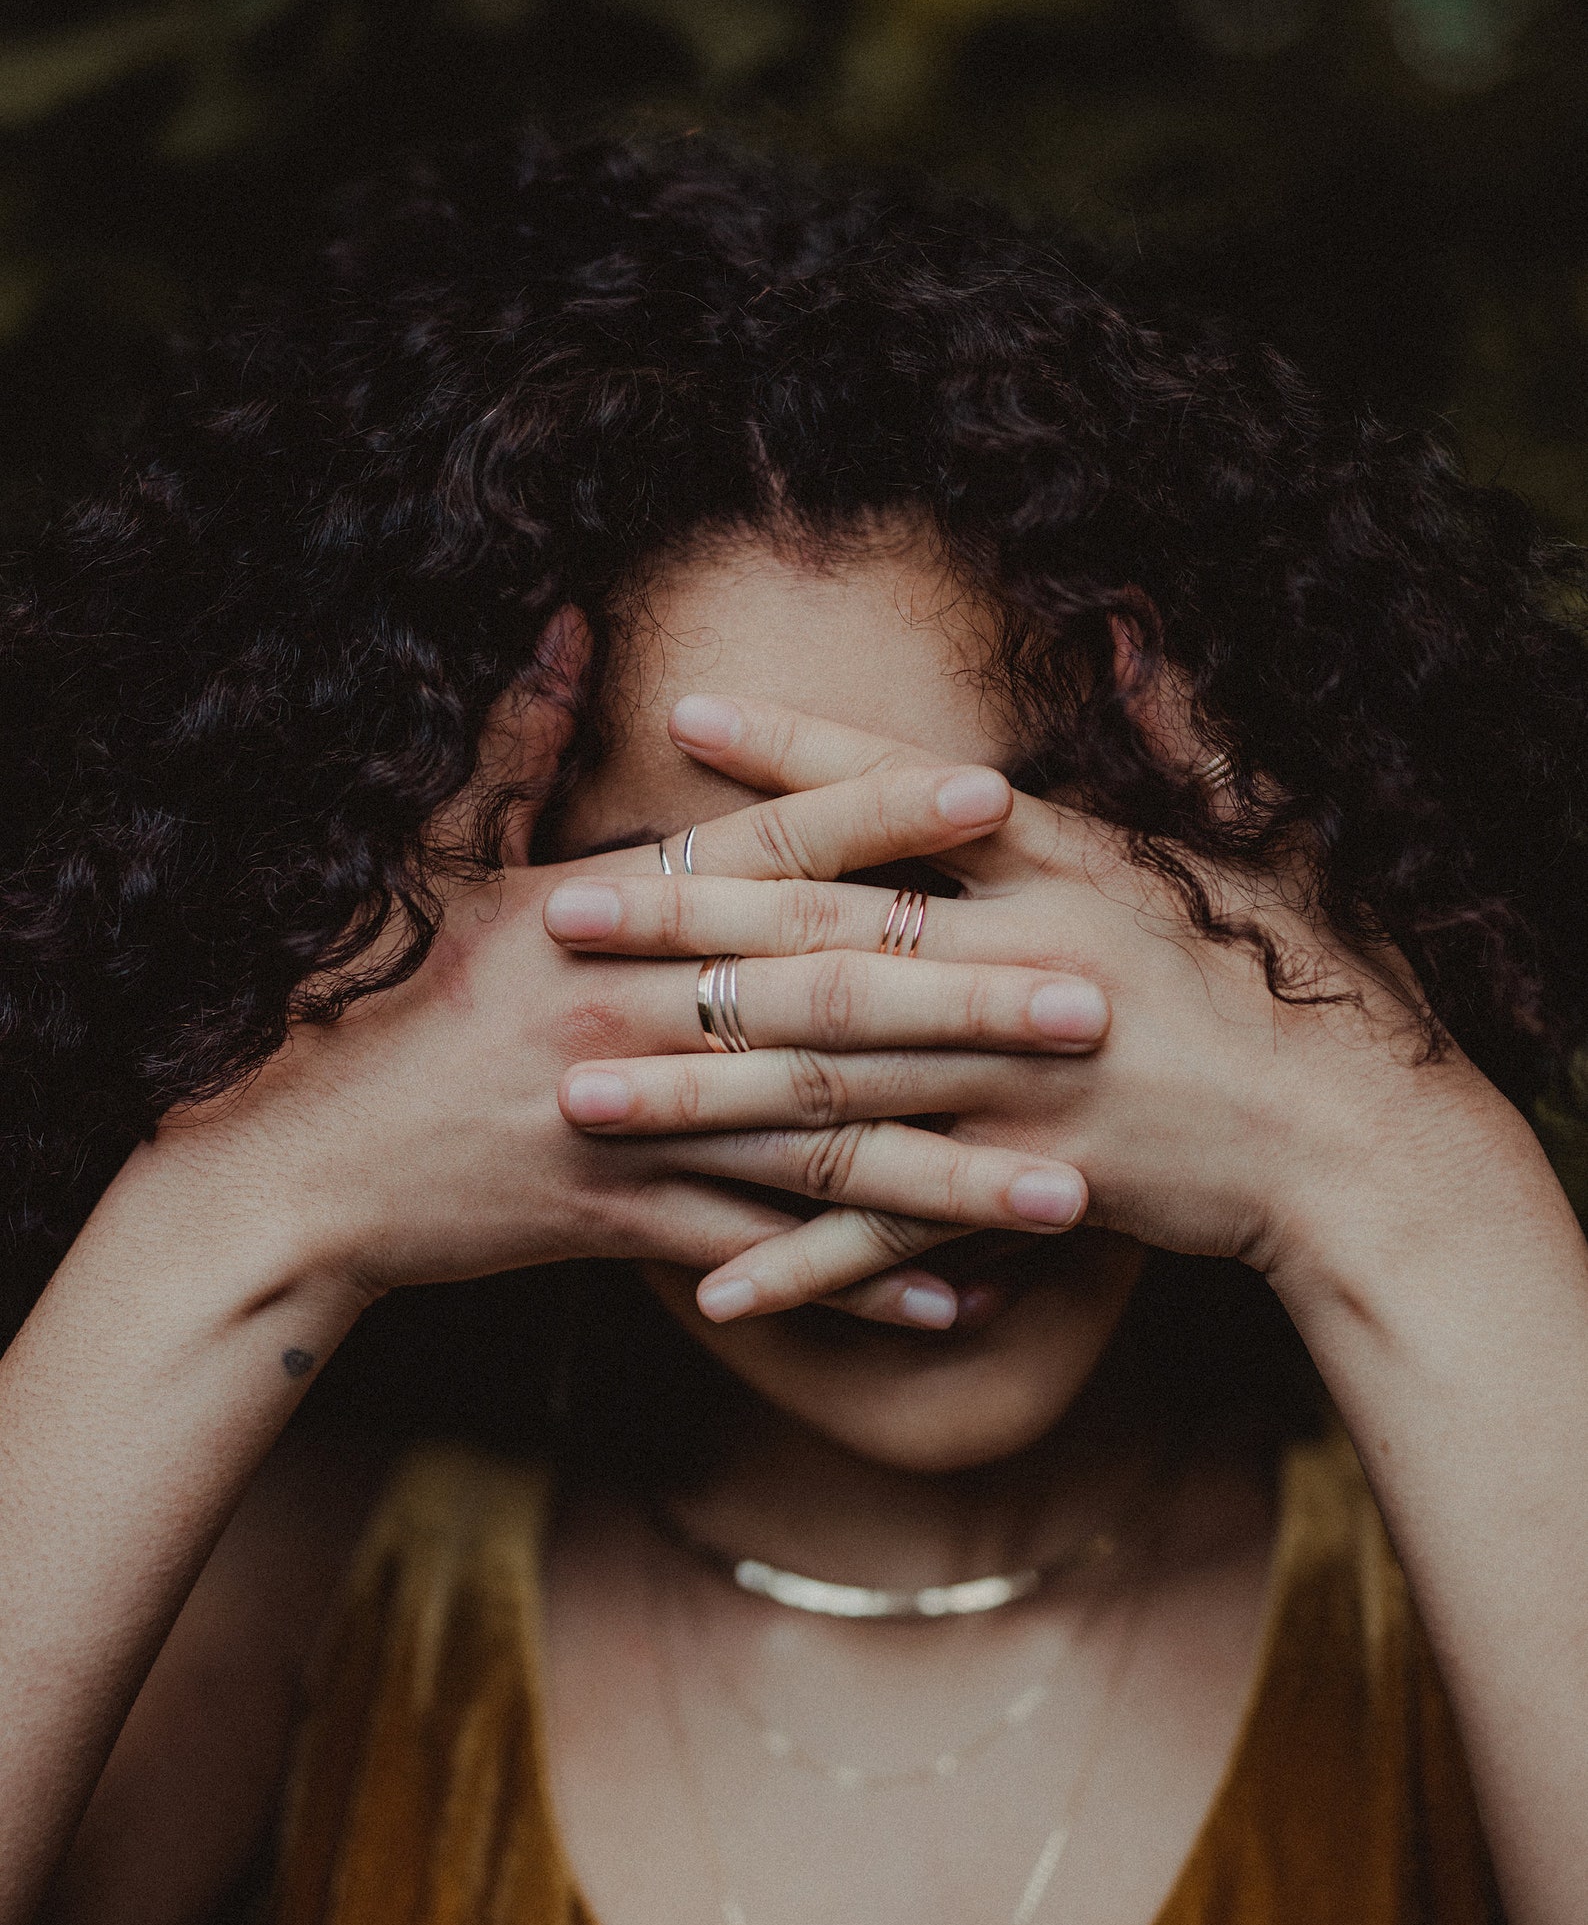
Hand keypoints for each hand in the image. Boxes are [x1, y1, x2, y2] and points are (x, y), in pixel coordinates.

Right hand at [152, 748, 1106, 1320]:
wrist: (294, 1166)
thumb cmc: (368, 999)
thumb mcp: (437, 861)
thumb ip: (518, 743)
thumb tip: (574, 625)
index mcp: (599, 911)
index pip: (766, 850)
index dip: (882, 815)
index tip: (999, 796)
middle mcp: (628, 1008)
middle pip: (825, 1002)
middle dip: (969, 1004)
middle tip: (1095, 1006)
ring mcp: (625, 1121)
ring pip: (815, 1149)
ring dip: (951, 1172)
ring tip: (1069, 1189)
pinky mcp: (611, 1222)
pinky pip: (755, 1255)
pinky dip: (851, 1280)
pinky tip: (951, 1300)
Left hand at [548, 695, 1515, 1317]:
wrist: (1353, 1137)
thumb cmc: (1296, 976)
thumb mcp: (1243, 839)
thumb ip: (1171, 735)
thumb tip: (1134, 628)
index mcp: (1061, 873)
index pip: (903, 798)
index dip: (792, 755)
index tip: (682, 719)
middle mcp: (1022, 970)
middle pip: (826, 942)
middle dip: (686, 930)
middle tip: (565, 915)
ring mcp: (1016, 1086)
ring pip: (829, 1090)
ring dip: (696, 1098)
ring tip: (580, 1096)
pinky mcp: (1023, 1189)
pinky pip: (892, 1231)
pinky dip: (801, 1263)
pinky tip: (701, 1285)